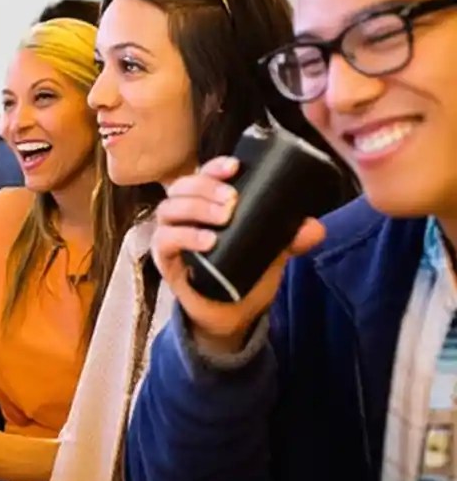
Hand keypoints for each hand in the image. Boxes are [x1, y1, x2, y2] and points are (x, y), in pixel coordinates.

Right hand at [151, 156, 325, 354]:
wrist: (231, 313)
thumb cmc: (244, 271)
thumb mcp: (271, 250)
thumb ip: (291, 237)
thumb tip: (315, 228)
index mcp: (205, 202)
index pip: (202, 174)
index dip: (214, 167)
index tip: (234, 167)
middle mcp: (183, 214)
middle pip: (181, 186)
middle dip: (205, 186)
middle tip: (231, 199)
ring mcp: (170, 234)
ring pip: (169, 209)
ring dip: (195, 208)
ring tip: (223, 218)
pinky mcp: (164, 258)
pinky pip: (164, 240)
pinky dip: (185, 236)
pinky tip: (208, 241)